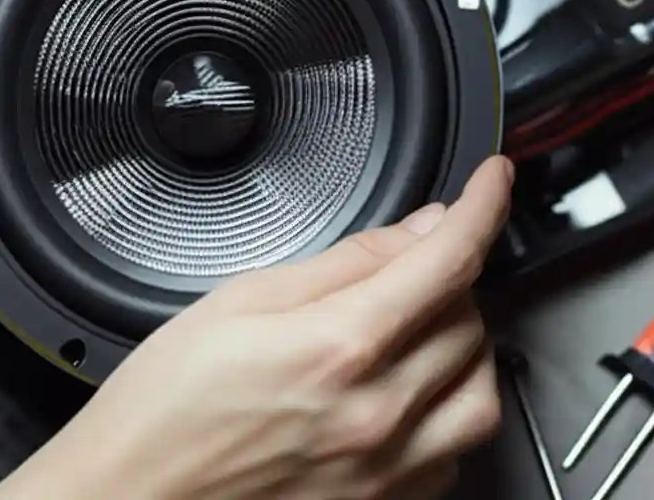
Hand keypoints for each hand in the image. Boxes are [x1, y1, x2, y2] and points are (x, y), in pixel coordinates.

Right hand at [0, 156, 514, 499]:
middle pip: (469, 319)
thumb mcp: (236, 303)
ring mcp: (387, 470)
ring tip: (417, 328)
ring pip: (481, 389)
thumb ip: (339, 264)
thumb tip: (412, 233)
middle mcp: (377, 414)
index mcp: (338, 348)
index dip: (481, 207)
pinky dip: (449, 408)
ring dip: (464, 344)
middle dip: (450, 276)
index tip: (492, 183)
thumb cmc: (161, 412)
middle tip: (406, 264)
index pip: (446, 260)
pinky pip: (457, 450)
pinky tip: (406, 392)